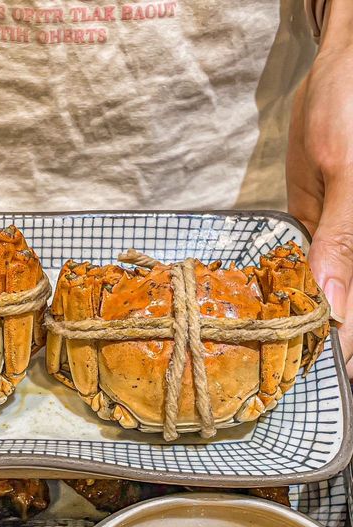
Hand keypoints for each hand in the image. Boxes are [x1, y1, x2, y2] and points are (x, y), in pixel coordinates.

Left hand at [287, 8, 352, 376]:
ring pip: (317, 295)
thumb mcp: (346, 170)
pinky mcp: (313, 229)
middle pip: (340, 310)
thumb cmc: (351, 107)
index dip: (343, 351)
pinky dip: (280, 289)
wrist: (337, 66)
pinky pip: (298, 268)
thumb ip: (341, 240)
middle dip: (312, 343)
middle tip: (274, 383)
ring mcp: (335, 243)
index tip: (316, 385)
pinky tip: (257, 313)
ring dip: (292, 323)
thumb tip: (334, 310)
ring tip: (259, 362)